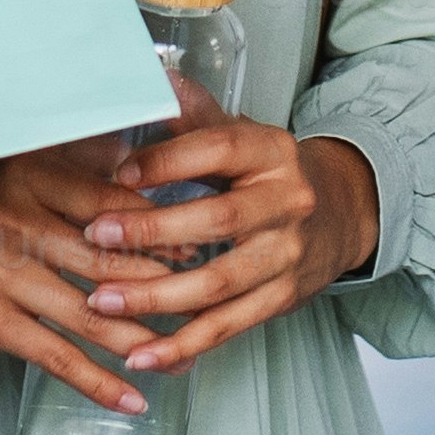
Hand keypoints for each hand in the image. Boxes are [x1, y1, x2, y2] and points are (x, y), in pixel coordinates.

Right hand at [0, 134, 179, 413]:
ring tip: (186, 356)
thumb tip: (142, 169)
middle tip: (211, 307)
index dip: (163, 230)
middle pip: (112, 262)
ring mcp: (2, 273)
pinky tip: (132, 399)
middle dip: (169, 290)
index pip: (116, 205)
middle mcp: (18, 220)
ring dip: (144, 341)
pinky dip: (98, 382)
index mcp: (32, 174)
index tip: (200, 247)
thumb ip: (70, 166)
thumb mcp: (11, 166)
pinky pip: (55, 356)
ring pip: (92, 314)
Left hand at [83, 91, 379, 379]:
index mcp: (271, 151)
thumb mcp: (239, 134)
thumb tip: (153, 79)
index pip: (219, 149)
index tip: (117, 173)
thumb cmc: (266, 173)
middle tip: (97, 238)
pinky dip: (183, 343)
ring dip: (157, 298)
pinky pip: (229, 325)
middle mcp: (287, 202)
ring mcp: (287, 254)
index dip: (168, 161)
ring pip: (220, 282)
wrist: (338, 213)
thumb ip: (193, 116)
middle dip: (152, 232)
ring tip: (102, 302)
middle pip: (219, 220)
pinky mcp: (283, 297)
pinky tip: (141, 355)